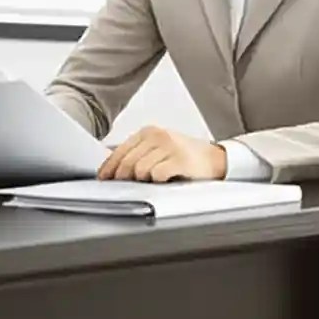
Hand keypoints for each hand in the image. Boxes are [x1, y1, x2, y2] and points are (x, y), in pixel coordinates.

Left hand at [97, 126, 226, 182]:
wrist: (215, 159)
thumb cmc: (183, 157)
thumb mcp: (158, 149)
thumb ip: (138, 155)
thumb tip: (112, 170)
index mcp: (148, 132)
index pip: (120, 151)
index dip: (109, 167)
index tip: (103, 179)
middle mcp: (157, 136)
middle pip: (127, 162)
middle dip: (123, 177)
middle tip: (126, 186)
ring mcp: (170, 147)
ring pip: (140, 170)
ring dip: (144, 180)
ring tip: (154, 180)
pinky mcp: (180, 160)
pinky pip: (157, 175)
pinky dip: (158, 180)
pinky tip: (165, 179)